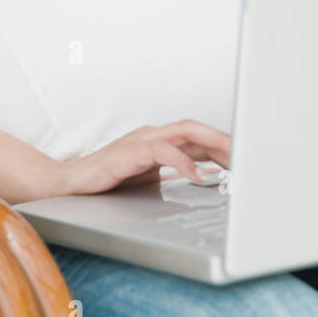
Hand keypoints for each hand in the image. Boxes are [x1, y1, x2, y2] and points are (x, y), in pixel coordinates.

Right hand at [55, 120, 231, 195]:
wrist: (68, 187)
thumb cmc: (107, 183)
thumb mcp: (148, 179)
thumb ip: (173, 173)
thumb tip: (205, 178)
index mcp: (159, 142)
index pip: (198, 136)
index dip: (224, 144)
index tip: (246, 158)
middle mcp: (152, 136)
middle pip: (196, 129)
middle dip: (225, 140)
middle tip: (249, 156)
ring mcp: (140, 141)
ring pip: (184, 132)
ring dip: (212, 144)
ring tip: (233, 161)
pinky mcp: (128, 153)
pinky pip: (162, 151)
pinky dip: (184, 162)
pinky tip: (198, 176)